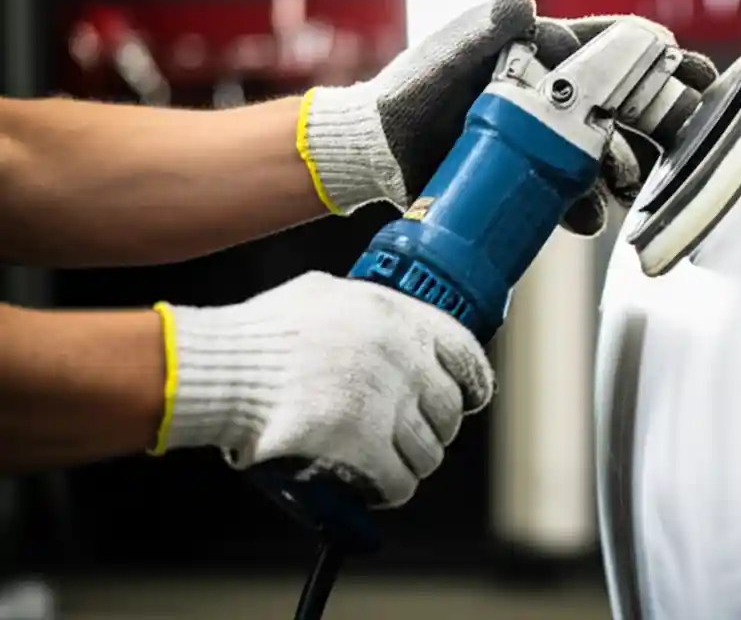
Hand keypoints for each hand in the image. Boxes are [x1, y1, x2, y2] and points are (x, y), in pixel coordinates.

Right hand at [156, 272, 493, 507]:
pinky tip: (377, 489)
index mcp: (397, 316)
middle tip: (414, 434)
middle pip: (448, 410)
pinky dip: (392, 490)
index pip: (466, 354)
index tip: (470, 397)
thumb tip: (383, 320)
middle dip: (436, 427)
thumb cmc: (262, 332)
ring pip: (429, 451)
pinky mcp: (363, 444)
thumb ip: (365, 308)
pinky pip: (400, 481)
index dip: (473, 382)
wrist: (223, 369)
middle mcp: (402, 358)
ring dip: (413, 462)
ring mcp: (385, 403)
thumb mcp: (324, 294)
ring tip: (392, 462)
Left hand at [299, 0, 717, 234]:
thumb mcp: (449, 58)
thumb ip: (486, 31)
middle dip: (658, 116)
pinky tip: (589, 217)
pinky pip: (570, 192)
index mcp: (539, 54)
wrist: (380, 155)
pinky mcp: (532, 177)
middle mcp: (550, 95)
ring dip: (622, 168)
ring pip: (601, 152)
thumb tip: (522, 0)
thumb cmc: (412, 92)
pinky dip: (583, 206)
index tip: (684, 62)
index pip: (606, 46)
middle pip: (620, 103)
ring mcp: (544, 139)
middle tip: (688, 131)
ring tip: (628, 184)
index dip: (650, 54)